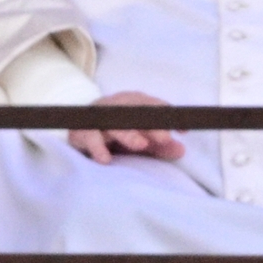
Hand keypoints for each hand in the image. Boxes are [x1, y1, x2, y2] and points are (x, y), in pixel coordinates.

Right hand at [67, 90, 186, 163]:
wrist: (80, 128)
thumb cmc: (117, 133)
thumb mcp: (140, 139)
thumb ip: (160, 146)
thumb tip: (182, 150)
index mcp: (135, 102)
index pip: (155, 106)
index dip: (169, 116)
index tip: (183, 131)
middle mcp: (118, 105)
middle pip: (136, 113)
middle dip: (152, 125)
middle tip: (165, 139)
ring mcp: (100, 117)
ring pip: (115, 123)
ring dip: (128, 134)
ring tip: (141, 146)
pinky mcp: (83, 131)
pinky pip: (91, 137)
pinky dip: (98, 147)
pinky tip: (106, 159)